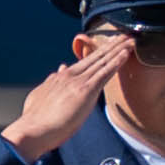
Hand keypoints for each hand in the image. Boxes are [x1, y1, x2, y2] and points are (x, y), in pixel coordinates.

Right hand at [3, 31, 129, 160]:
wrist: (33, 129)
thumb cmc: (36, 120)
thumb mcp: (42, 95)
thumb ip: (53, 82)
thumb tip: (60, 68)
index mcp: (61, 77)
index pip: (84, 62)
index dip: (98, 52)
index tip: (109, 44)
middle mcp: (70, 75)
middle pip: (95, 56)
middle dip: (111, 45)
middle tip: (124, 35)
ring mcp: (79, 82)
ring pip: (103, 61)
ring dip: (118, 50)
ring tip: (130, 40)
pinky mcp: (86, 91)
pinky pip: (105, 73)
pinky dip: (116, 62)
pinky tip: (125, 54)